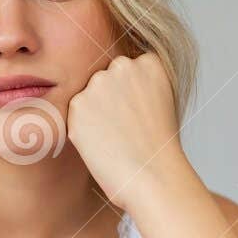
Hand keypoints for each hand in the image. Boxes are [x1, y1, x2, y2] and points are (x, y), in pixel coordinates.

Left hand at [66, 52, 188, 206]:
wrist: (152, 175)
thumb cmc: (159, 146)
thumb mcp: (161, 101)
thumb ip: (139, 82)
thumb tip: (114, 83)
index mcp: (148, 62)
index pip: (128, 71)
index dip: (130, 95)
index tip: (139, 115)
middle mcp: (122, 65)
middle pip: (104, 79)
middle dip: (109, 100)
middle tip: (125, 128)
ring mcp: (99, 83)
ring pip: (88, 96)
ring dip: (94, 114)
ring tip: (115, 137)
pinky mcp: (78, 104)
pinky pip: (75, 115)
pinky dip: (83, 130)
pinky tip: (103, 143)